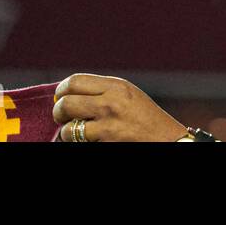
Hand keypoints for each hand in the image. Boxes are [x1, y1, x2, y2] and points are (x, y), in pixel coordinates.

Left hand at [52, 73, 187, 142]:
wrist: (167, 141)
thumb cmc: (146, 119)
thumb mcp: (128, 95)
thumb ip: (102, 91)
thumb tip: (67, 94)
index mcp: (117, 86)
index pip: (75, 81)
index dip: (61, 91)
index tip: (61, 98)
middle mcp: (111, 102)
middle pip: (66, 103)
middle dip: (58, 112)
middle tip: (62, 117)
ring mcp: (108, 125)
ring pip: (68, 128)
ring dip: (67, 132)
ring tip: (75, 133)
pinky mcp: (106, 142)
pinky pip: (79, 143)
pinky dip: (77, 143)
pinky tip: (89, 140)